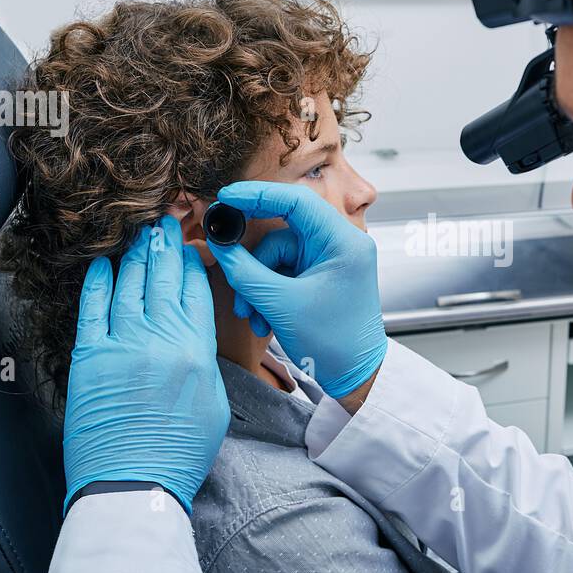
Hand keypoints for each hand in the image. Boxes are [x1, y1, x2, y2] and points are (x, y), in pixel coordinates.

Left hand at [62, 217, 230, 513]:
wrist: (134, 482)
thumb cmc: (178, 452)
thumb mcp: (213, 403)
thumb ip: (203, 360)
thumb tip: (192, 335)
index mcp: (196, 350)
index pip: (194, 290)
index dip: (191, 261)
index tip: (190, 243)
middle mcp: (160, 339)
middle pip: (163, 277)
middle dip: (165, 244)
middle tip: (165, 220)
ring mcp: (122, 345)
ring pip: (130, 284)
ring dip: (135, 255)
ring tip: (140, 234)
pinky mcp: (90, 357)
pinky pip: (93, 308)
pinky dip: (98, 283)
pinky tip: (104, 265)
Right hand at [206, 181, 387, 399]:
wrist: (353, 376)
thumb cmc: (332, 343)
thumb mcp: (280, 304)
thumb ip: (244, 269)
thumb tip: (218, 242)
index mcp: (343, 242)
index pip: (296, 201)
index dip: (257, 196)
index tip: (226, 198)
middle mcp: (341, 244)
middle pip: (283, 229)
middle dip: (253, 257)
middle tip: (227, 259)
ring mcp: (331, 260)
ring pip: (278, 255)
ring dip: (257, 284)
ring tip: (251, 314)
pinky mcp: (320, 275)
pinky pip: (285, 271)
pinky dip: (268, 292)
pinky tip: (264, 318)